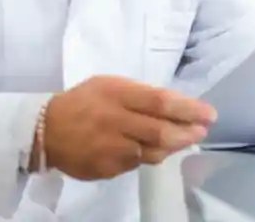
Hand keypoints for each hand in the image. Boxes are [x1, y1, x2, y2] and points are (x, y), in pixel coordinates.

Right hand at [38, 75, 216, 179]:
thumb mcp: (109, 86)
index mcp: (116, 94)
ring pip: (153, 152)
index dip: (189, 109)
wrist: (45, 131)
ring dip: (173, 147)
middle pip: (161, 131)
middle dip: (188, 132)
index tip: (209, 114)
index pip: (160, 102)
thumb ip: (140, 95)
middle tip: (203, 130)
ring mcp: (111, 149)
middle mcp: (115, 121)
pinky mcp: (107, 169)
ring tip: (185, 139)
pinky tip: (155, 149)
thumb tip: (175, 106)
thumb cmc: (83, 102)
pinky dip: (150, 156)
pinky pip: (137, 164)